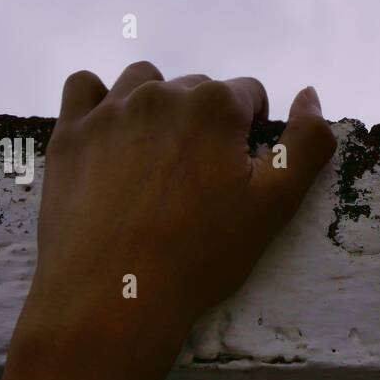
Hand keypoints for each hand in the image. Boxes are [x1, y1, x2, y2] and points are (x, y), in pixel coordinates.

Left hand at [3, 62, 336, 379]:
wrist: (113, 298)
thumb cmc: (201, 254)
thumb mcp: (277, 204)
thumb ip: (308, 141)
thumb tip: (309, 94)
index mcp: (216, 105)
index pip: (249, 94)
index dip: (252, 132)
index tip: (239, 174)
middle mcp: (162, 93)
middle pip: (199, 88)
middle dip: (208, 121)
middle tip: (200, 179)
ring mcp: (110, 110)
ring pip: (145, 81)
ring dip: (159, 105)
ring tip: (158, 155)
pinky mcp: (69, 134)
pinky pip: (84, 86)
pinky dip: (100, 101)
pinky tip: (110, 133)